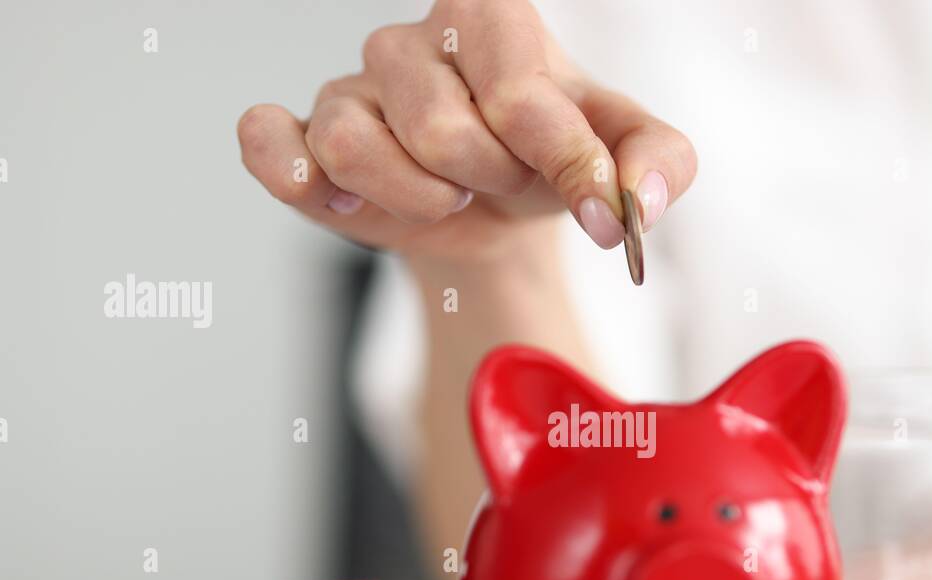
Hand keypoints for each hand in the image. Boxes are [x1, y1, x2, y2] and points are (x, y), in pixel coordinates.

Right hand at [237, 0, 696, 264]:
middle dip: (489, 180)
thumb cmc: (553, 163)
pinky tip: (335, 193)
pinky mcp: (307, 141)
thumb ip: (659, 163)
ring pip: (354, 145)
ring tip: (448, 194)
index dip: (561, 160)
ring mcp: (351, 89)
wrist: (499, 208)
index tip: (597, 207)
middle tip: (504, 181)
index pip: (517, 91)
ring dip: (416, 198)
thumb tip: (634, 206)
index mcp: (491, 17)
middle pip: (439, 129)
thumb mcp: (625, 156)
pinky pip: (272, 143)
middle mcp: (412, 41)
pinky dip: (290, 169)